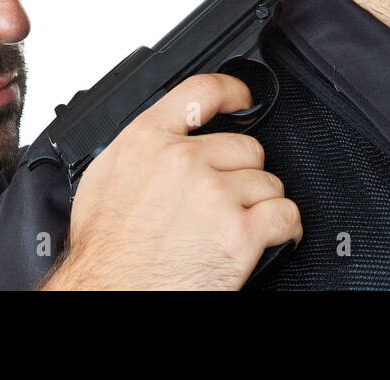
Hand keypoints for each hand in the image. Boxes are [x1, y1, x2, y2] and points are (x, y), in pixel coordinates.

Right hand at [40, 73, 300, 289]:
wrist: (111, 297)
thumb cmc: (105, 256)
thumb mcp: (102, 184)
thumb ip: (136, 154)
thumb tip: (155, 146)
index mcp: (146, 142)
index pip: (200, 92)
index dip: (231, 91)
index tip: (243, 99)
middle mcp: (182, 160)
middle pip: (245, 147)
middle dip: (241, 174)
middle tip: (223, 202)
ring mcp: (214, 194)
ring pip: (267, 183)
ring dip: (260, 205)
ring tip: (237, 226)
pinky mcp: (240, 232)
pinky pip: (285, 214)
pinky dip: (287, 228)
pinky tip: (274, 236)